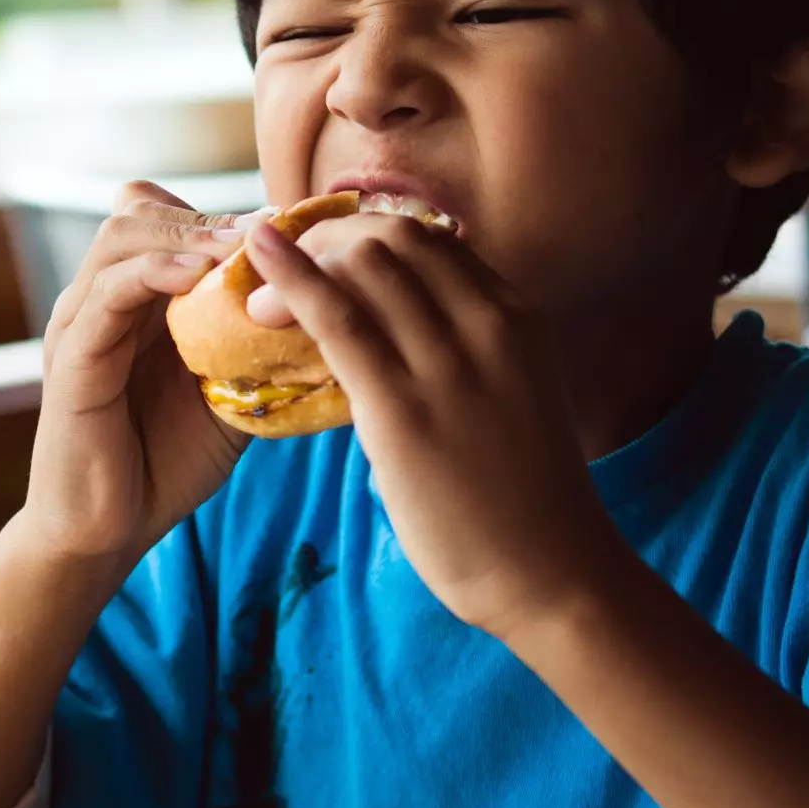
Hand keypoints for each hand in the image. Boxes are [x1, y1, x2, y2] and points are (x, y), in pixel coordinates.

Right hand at [21, 182, 261, 564]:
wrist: (108, 531)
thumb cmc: (165, 464)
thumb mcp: (229, 395)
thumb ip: (261, 352)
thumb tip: (334, 322)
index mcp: (137, 301)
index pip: (169, 219)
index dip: (225, 214)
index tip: (290, 229)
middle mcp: (103, 298)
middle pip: (141, 208)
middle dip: (207, 212)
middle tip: (270, 230)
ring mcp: (82, 321)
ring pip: (122, 234)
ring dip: (186, 230)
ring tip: (240, 246)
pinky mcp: (72, 355)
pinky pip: (107, 291)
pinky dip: (155, 271)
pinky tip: (199, 276)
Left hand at [245, 213, 631, 641]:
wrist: (554, 572)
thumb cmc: (523, 501)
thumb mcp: (505, 399)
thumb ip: (460, 357)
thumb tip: (393, 340)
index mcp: (516, 316)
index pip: (430, 240)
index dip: (362, 234)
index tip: (317, 254)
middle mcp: (488, 323)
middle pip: (392, 238)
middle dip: (325, 240)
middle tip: (276, 272)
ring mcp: (449, 362)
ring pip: (363, 263)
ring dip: (301, 260)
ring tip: (254, 287)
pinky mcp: (403, 407)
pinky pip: (337, 318)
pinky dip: (289, 278)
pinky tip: (256, 259)